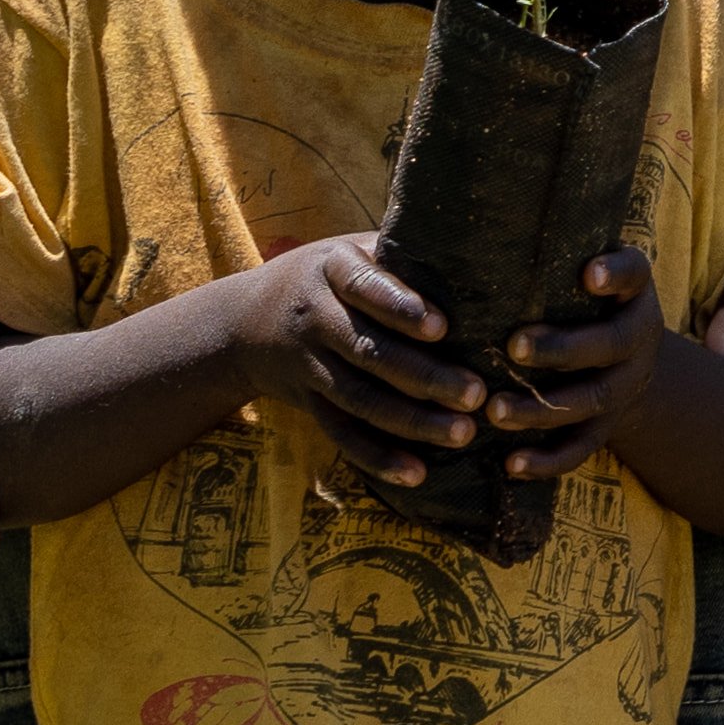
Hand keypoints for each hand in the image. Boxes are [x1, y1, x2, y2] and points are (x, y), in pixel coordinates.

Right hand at [238, 234, 496, 490]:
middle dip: (424, 377)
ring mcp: (309, 366)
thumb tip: (481, 251)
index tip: (442, 327)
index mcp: (332, 270)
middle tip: (476, 394)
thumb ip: (401, 254)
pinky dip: (377, 457)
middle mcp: (316, 318)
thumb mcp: (350, 250)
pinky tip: (416, 474)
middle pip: (370, 352)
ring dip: (412, 422)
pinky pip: (342, 434)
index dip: (400, 308)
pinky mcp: (309, 404)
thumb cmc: (326, 276)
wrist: (242, 322)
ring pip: (360, 399)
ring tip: (462, 434)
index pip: (366, 287)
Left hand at [482, 244, 667, 487]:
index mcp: (631, 294)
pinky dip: (545, 461)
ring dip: (541, 408)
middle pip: (607, 346)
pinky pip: (579, 450)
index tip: (588, 273)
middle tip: (514, 347)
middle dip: (561, 349)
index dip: (615, 274)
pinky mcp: (605, 428)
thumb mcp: (581, 270)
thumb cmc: (580, 302)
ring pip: (588, 403)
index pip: (634, 275)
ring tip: (494, 410)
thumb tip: (475, 206)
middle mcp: (635, 340)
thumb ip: (550, 251)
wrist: (627, 361)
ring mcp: (622, 388)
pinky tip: (509, 464)